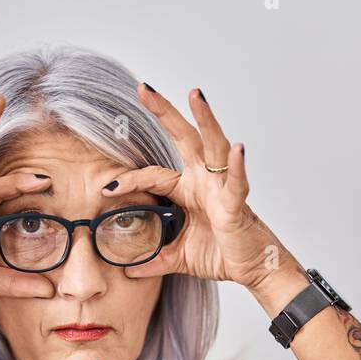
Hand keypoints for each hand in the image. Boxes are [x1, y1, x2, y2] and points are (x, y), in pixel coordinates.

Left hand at [102, 84, 303, 293]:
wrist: (254, 268)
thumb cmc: (223, 253)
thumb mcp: (179, 258)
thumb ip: (154, 260)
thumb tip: (127, 271)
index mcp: (189, 190)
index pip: (152, 175)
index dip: (129, 180)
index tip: (106, 187)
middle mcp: (205, 181)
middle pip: (183, 137)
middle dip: (164, 112)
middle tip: (143, 88)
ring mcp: (222, 189)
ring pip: (213, 147)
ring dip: (205, 120)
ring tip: (195, 95)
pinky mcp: (238, 205)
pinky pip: (238, 183)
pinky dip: (238, 166)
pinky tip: (238, 148)